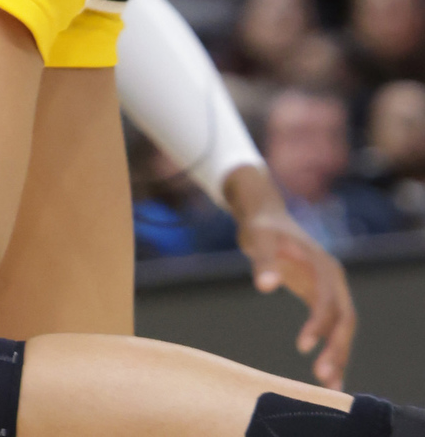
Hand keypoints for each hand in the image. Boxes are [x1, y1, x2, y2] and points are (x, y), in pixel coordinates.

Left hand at [227, 166, 355, 388]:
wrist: (265, 216)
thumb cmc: (261, 226)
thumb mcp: (259, 238)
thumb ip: (263, 260)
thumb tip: (265, 286)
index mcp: (322, 264)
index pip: (328, 299)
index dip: (319, 323)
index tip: (302, 346)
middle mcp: (332, 279)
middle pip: (345, 318)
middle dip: (337, 348)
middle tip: (322, 377)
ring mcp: (329, 290)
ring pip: (342, 328)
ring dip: (339, 355)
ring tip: (329, 387)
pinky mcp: (320, 299)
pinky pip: (332, 329)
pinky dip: (332, 351)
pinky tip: (328, 377)